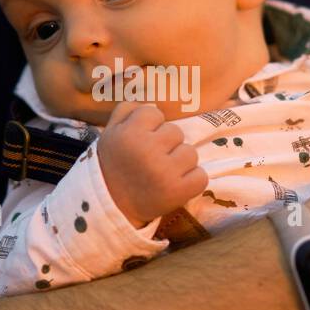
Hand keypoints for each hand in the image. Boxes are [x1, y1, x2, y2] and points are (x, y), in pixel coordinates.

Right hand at [97, 101, 208, 227]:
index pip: (154, 113)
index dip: (150, 127)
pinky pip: (201, 176)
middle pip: (175, 132)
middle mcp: (147, 150)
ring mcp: (165, 172)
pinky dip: (192, 181)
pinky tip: (175, 185)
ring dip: (180, 162)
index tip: (141, 142)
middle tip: (151, 160)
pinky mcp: (179, 192)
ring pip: (190, 153)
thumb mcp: (109, 134)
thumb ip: (126, 111)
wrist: (112, 207)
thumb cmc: (113, 166)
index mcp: (129, 134)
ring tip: (163, 173)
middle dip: (166, 144)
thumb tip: (152, 102)